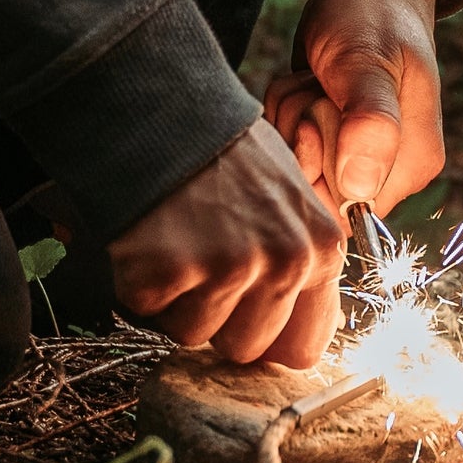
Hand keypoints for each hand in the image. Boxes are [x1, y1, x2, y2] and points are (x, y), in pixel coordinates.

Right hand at [109, 119, 345, 367]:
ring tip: (179, 243)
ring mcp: (229, 266)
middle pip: (246, 350)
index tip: (242, 317)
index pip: (303, 349)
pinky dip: (141, 284)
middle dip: (217, 320)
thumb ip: (304, 265)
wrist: (164, 112)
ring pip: (195, 336)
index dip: (266, 339)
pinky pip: (151, 313)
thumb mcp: (292, 201)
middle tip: (202, 262)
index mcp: (322, 248)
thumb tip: (308, 336)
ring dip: (177, 302)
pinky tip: (152, 239)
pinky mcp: (171, 269)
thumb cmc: (226, 159)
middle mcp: (285, 261)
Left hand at [264, 0, 452, 216]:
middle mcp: (389, 171)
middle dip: (301, 131)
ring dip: (288, 116)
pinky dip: (284, 112)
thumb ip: (370, 122)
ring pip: (296, 169)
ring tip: (316, 77)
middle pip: (316, 191)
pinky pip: (288, 150)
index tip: (326, 105)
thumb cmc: (373, 13)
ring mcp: (360, 157)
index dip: (318, 161)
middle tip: (321, 83)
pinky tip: (306, 81)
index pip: (347, 209)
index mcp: (413, 163)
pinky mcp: (333, 141)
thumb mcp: (367, 60)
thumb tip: (360, 192)